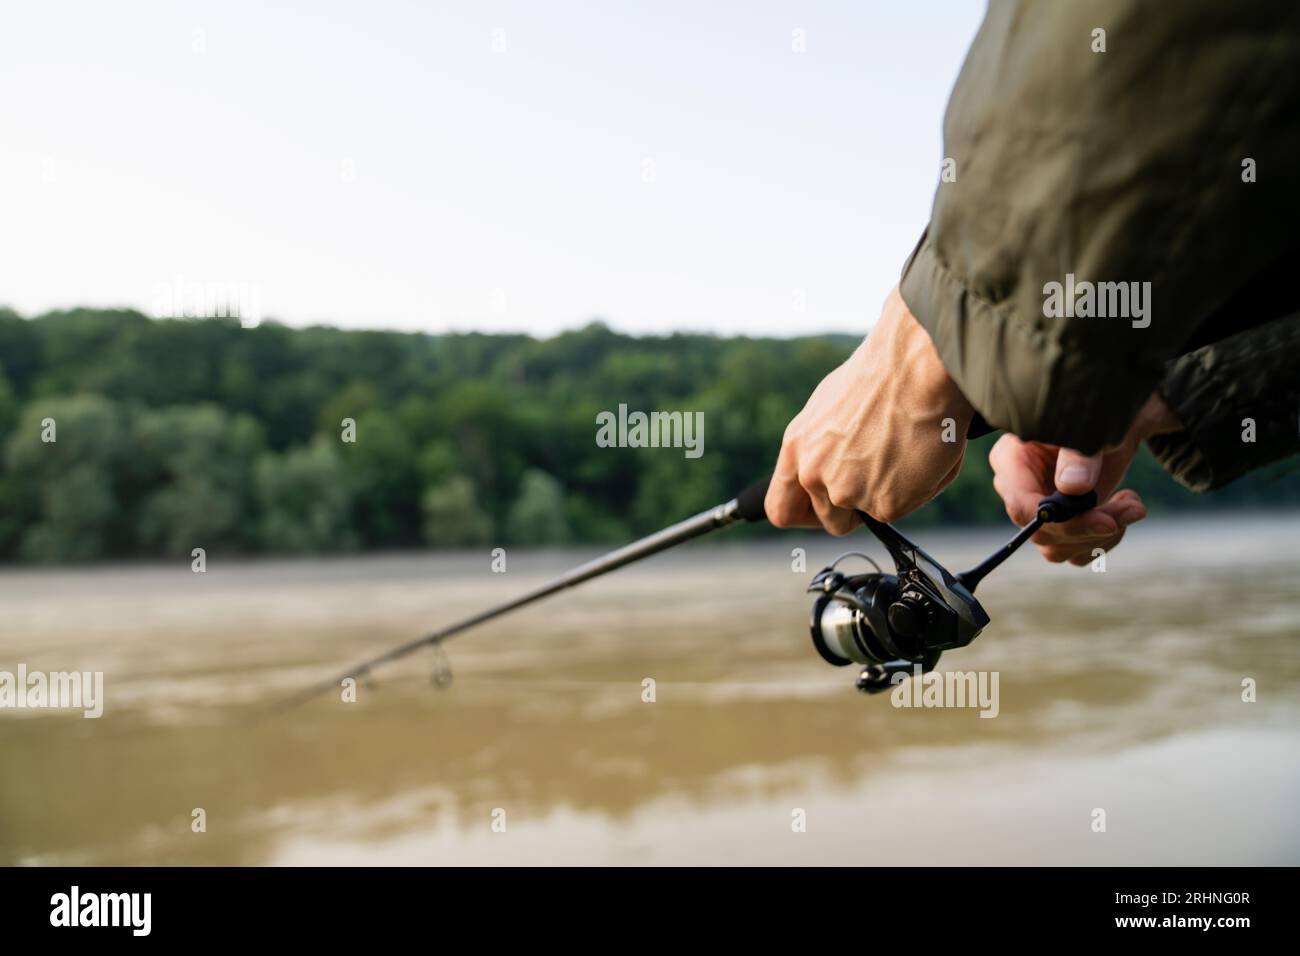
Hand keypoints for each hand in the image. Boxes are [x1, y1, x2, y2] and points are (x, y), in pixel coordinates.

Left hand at [765, 286, 975, 533]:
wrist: (917, 365)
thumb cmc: (883, 375)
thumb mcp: (830, 408)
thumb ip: (824, 448)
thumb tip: (838, 466)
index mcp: (797, 447)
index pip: (779, 508)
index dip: (804, 514)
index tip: (823, 510)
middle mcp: (813, 473)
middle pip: (828, 520)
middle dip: (853, 508)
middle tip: (879, 476)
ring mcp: (846, 492)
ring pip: (866, 516)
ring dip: (884, 497)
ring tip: (902, 455)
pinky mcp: (884, 504)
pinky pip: (900, 510)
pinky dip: (915, 491)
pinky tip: (922, 457)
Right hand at [989, 393, 1182, 564]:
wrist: (1115, 422)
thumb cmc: (1097, 415)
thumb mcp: (1091, 426)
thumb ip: (1080, 454)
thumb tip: (1073, 488)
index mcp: (1011, 459)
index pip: (1022, 504)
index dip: (1061, 521)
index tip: (1106, 521)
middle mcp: (1018, 489)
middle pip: (1041, 533)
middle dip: (1090, 528)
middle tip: (1131, 509)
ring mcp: (1037, 511)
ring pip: (1058, 550)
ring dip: (1101, 537)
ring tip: (1131, 505)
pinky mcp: (1059, 526)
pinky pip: (1075, 552)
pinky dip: (1105, 541)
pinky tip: (1123, 511)